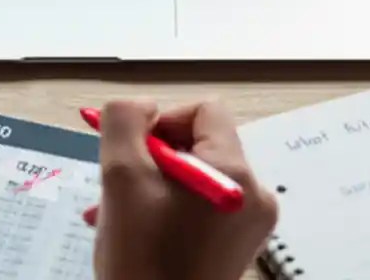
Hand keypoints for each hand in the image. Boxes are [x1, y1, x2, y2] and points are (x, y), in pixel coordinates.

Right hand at [88, 100, 277, 279]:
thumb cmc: (143, 263)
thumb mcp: (120, 177)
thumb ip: (124, 121)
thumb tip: (140, 107)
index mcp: (234, 175)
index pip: (204, 111)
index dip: (162, 120)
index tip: (133, 151)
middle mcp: (253, 196)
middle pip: (198, 144)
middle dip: (151, 157)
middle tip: (119, 185)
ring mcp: (247, 224)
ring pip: (192, 175)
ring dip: (151, 184)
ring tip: (116, 210)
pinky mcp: (234, 245)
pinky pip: (199, 205)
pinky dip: (165, 207)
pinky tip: (133, 227)